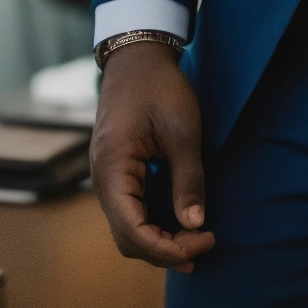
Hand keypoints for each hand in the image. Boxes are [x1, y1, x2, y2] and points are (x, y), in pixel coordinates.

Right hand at [92, 42, 215, 271]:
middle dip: (165, 249)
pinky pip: (131, 210)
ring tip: (197, 240)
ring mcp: (107, 177)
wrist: (138, 57)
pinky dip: (154, 223)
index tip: (204, 242)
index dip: (167, 248)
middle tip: (205, 243)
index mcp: (112, 170)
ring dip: (160, 240)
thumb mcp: (182, 131)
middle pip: (127, 237)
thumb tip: (195, 224)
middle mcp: (102, 180)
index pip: (132, 231)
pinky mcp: (118, 172)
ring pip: (128, 227)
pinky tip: (181, 222)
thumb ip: (188, 179)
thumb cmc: (160, 88)